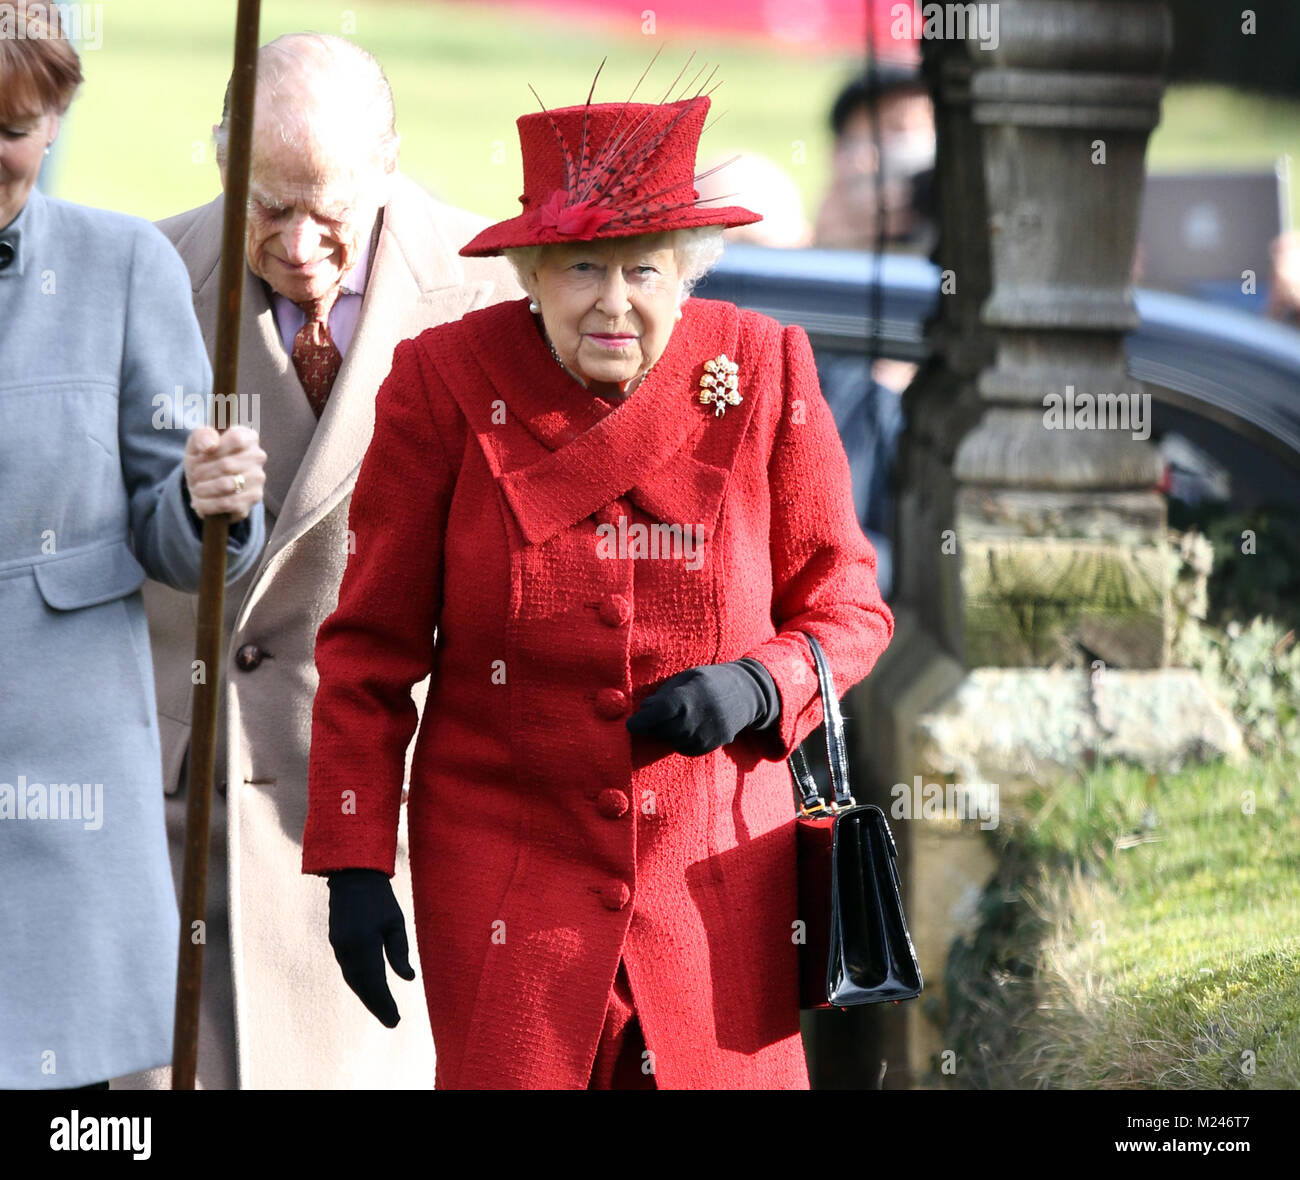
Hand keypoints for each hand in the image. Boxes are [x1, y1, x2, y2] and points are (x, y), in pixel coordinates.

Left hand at [184, 425, 265, 520]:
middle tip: (194, 476)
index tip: (201, 454)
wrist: (208, 486)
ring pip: (226, 486)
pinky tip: (200, 501)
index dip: (213, 449)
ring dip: (203, 489)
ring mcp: (258, 478)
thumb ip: (202, 436)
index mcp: (248, 436)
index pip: (236, 439)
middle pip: (226, 465)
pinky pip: (227, 503)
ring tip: (197, 488)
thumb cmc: (204, 460)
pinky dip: (207, 504)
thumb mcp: (196, 444)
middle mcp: (258, 456)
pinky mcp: (253, 498)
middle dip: (202, 472)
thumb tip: (210, 445)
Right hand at [326, 868, 415, 1026]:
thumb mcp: (395, 923)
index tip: (396, 1019)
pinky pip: (348, 970)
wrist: (352, 877)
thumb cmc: (380, 898)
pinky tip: (369, 990)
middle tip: (391, 1021)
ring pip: (353, 980)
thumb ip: (399, 952)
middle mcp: (348, 950)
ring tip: (382, 1010)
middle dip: (376, 1005)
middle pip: (362, 986)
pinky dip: (359, 984)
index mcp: (364, 945)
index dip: (385, 1003)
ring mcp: (339, 947)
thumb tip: (408, 978)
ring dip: (367, 996)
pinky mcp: (337, 943)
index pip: (375, 982)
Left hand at [625, 659, 778, 756]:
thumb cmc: (710, 681)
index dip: (641, 721)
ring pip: (672, 741)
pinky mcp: (711, 745)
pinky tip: (684, 727)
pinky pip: (685, 748)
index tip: (631, 723)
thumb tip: (643, 710)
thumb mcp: (687, 677)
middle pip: (662, 730)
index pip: (659, 713)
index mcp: (689, 697)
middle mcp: (697, 718)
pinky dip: (678, 740)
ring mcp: (706, 734)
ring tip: (674, 718)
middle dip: (652, 726)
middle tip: (652, 716)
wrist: (747, 694)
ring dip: (665, 732)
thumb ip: (665, 693)